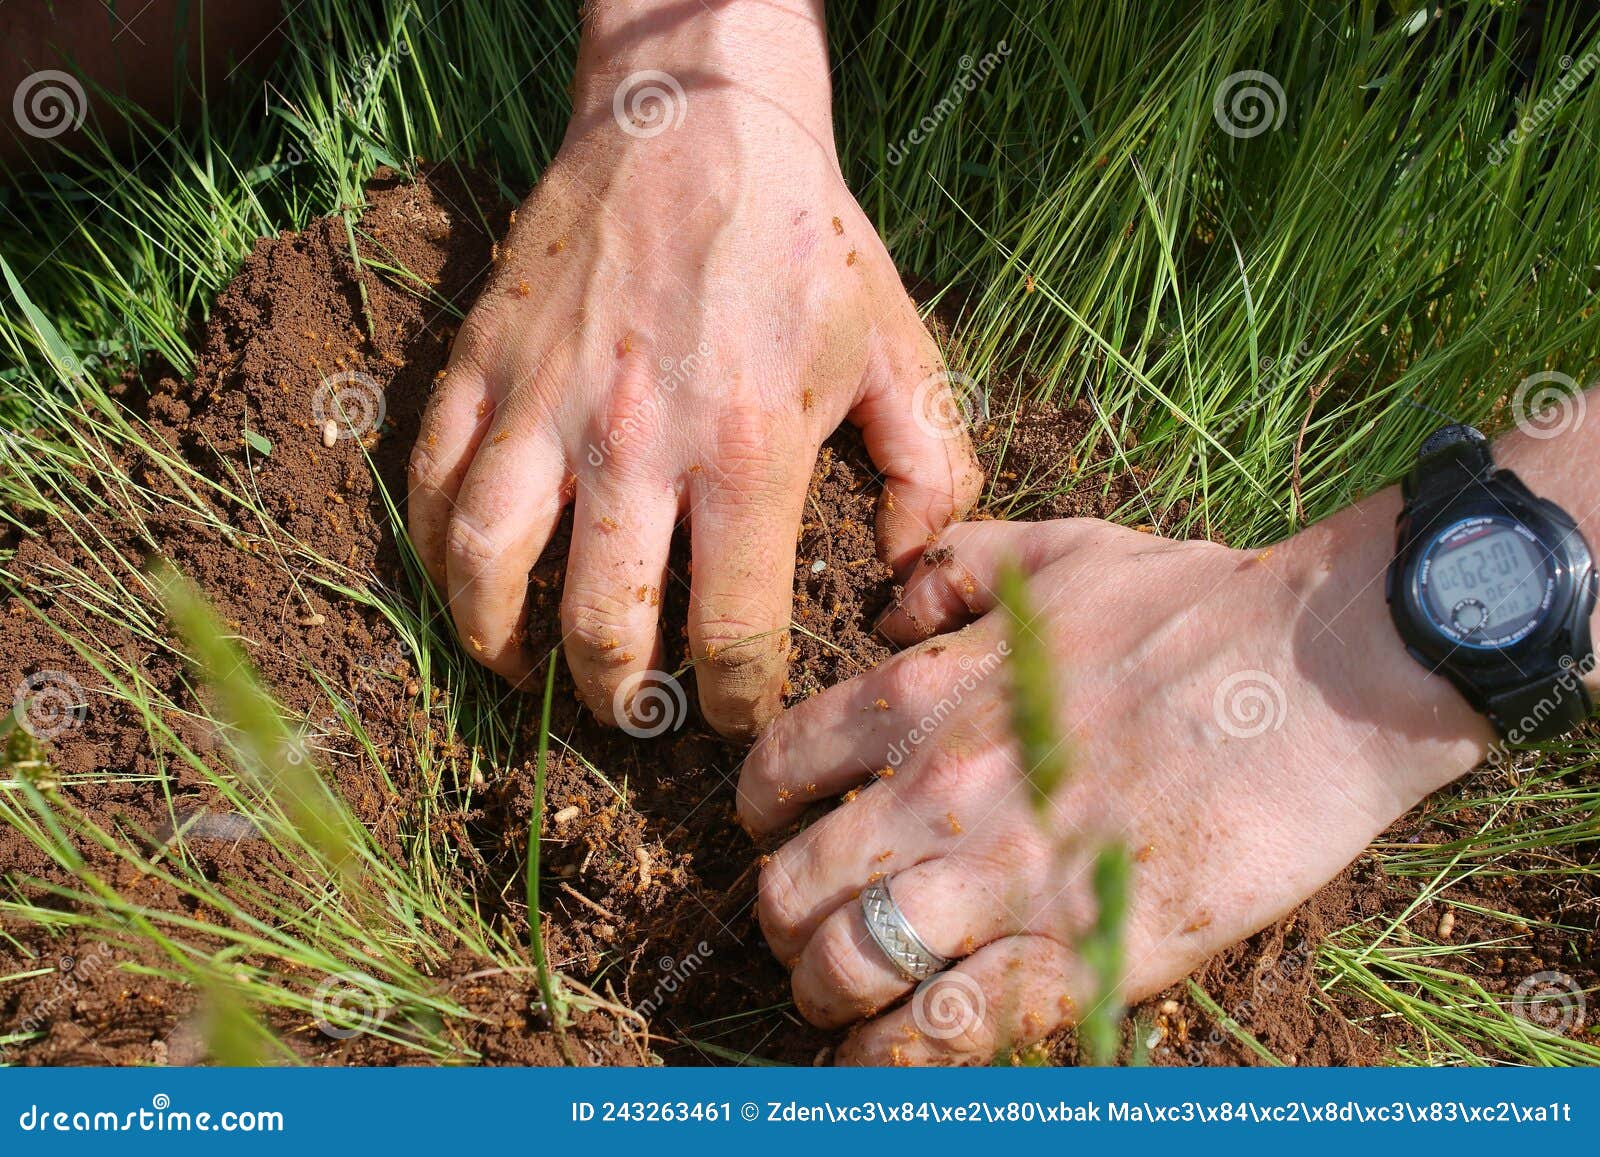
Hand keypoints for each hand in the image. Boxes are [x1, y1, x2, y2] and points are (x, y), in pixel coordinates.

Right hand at [406, 0, 981, 739]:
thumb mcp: (901, 351)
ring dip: (502, 647)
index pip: (732, 631)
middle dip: (622, 699)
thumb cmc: (806, 245)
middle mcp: (637, 439)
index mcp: (750, 449)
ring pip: (487, 568)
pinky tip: (469, 582)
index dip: (737, 699)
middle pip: (602, 627)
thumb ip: (935, 473)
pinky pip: (430, 482)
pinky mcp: (482, 361)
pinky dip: (434, 553)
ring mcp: (544, 400)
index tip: (738, 709)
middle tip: (638, 708)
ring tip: (532, 671)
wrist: (698, 121)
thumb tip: (909, 571)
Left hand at [738, 497, 1490, 1063]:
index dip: (757, 814)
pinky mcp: (1081, 950)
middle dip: (781, 922)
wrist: (1316, 667)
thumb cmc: (1193, 604)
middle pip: (791, 888)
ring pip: (848, 968)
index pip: (777, 772)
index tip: (772, 833)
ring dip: (825, 995)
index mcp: (921, 696)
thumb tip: (886, 604)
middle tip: (806, 931)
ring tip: (836, 1001)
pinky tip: (885, 1053)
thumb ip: (953, 570)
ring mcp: (1003, 877)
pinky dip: (894, 1053)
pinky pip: (947, 1027)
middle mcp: (937, 792)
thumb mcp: (1052, 550)